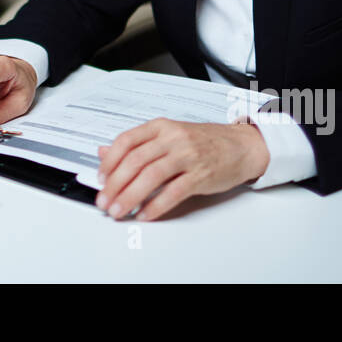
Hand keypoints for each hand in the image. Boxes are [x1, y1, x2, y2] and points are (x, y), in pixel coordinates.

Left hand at [95, 119, 269, 220]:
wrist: (241, 146)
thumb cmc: (204, 141)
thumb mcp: (168, 135)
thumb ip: (137, 144)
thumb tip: (104, 153)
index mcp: (161, 127)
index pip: (126, 141)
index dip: (109, 162)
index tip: (100, 178)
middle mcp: (172, 139)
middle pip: (135, 161)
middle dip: (115, 184)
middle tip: (104, 201)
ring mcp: (187, 156)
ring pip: (151, 176)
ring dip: (130, 196)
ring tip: (119, 210)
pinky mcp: (200, 175)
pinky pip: (173, 192)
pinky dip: (156, 206)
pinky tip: (145, 214)